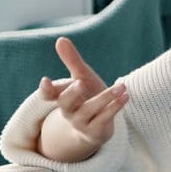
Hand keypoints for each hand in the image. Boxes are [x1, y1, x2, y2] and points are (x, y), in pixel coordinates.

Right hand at [38, 37, 128, 154]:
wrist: (98, 125)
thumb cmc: (87, 96)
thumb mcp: (81, 77)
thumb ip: (72, 61)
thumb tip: (60, 39)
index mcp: (62, 97)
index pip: (47, 95)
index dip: (45, 89)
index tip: (45, 81)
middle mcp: (68, 111)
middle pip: (65, 103)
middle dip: (72, 93)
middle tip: (80, 83)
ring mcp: (81, 123)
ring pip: (89, 110)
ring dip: (106, 97)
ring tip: (121, 86)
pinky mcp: (95, 132)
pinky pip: (104, 119)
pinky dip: (115, 107)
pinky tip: (125, 95)